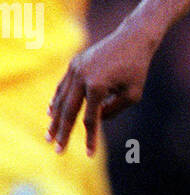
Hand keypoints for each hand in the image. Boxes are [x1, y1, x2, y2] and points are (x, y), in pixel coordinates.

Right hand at [47, 26, 152, 155]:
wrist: (132, 39)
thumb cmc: (137, 68)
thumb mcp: (133, 95)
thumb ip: (113, 110)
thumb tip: (96, 119)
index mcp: (97, 86)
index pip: (90, 119)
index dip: (90, 138)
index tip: (89, 155)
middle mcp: (81, 76)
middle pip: (68, 111)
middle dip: (62, 133)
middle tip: (57, 150)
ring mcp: (75, 68)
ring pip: (61, 98)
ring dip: (54, 119)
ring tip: (48, 135)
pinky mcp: (75, 63)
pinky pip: (62, 86)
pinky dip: (57, 100)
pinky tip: (51, 112)